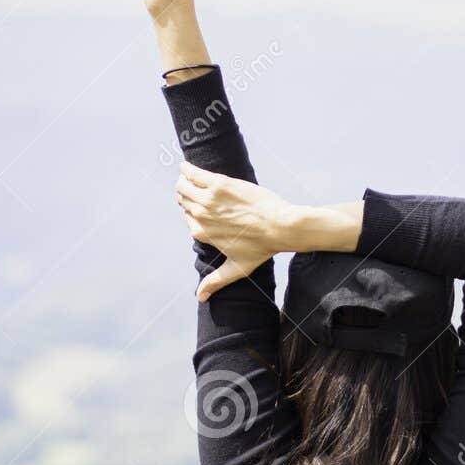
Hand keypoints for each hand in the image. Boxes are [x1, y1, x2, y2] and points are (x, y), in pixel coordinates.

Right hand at [174, 163, 294, 300]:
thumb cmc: (262, 248)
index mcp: (202, 234)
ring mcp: (209, 200)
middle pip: (183, 200)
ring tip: (189, 176)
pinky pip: (193, 173)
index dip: (191, 211)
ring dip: (183, 181)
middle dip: (185, 194)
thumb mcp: (237, 268)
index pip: (186, 218)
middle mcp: (201, 216)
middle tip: (194, 189)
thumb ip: (216, 281)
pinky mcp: (219, 184)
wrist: (281, 226)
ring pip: (183, 185)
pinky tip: (186, 166)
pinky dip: (187, 169)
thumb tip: (199, 298)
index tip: (199, 207)